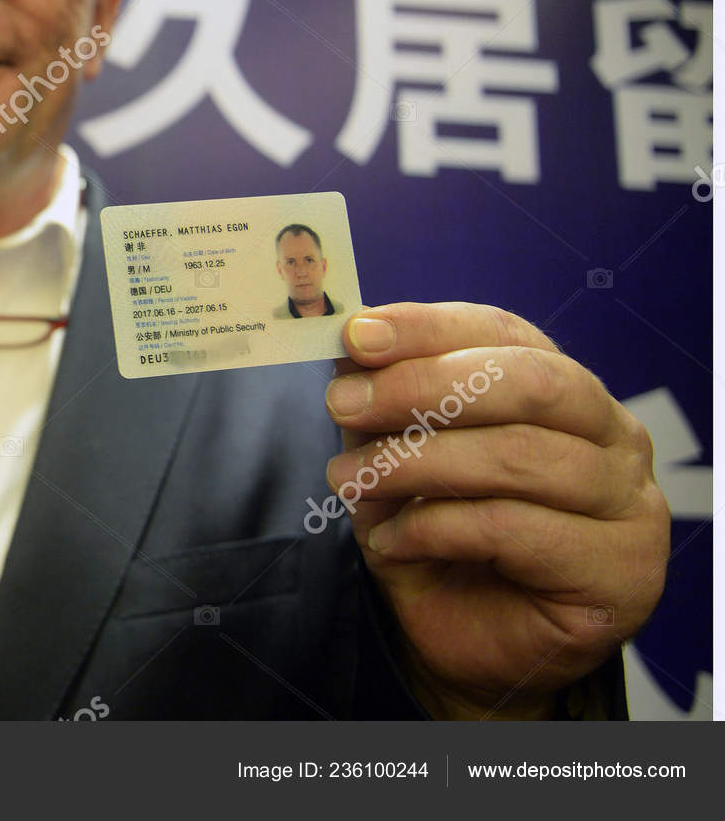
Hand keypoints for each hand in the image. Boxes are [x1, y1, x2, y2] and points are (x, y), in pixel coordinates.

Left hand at [322, 302, 668, 718]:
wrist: (465, 643)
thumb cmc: (438, 537)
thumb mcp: (397, 456)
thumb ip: (385, 402)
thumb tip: (351, 347)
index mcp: (563, 388)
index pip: (504, 332)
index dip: (428, 328)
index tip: (356, 335)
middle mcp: (612, 435)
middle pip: (530, 382)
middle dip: (423, 386)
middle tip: (343, 405)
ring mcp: (628, 502)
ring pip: (519, 456)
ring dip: (416, 462)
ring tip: (350, 481)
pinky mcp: (620, 570)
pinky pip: (515, 528)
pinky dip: (435, 527)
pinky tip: (391, 541)